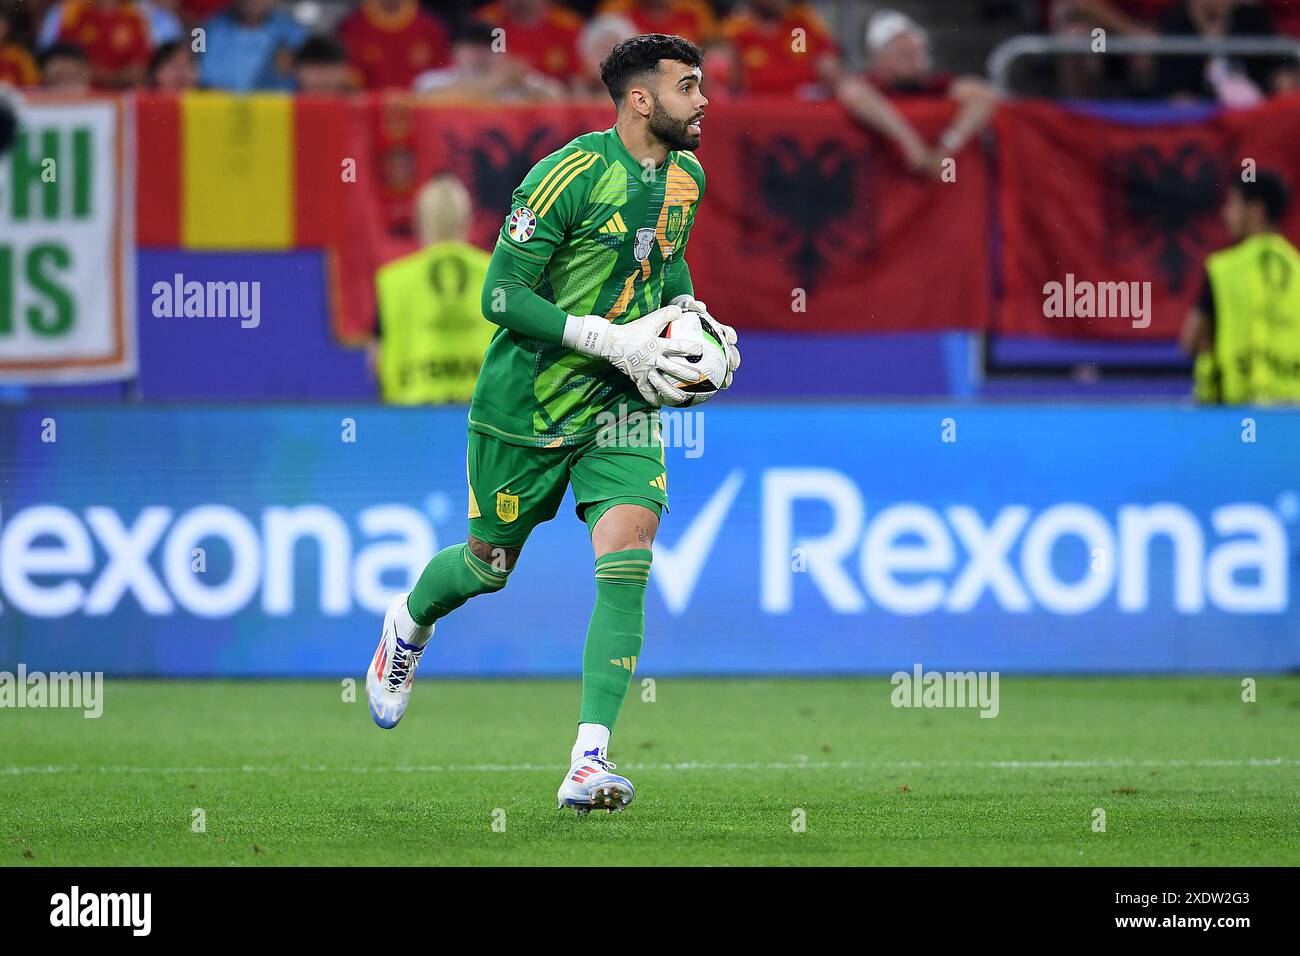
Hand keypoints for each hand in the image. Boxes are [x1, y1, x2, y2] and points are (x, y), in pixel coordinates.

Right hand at [565, 304, 695, 405]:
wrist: (610, 343)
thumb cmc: (631, 331)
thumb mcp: (649, 320)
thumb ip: (666, 314)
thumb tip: (681, 310)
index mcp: (657, 345)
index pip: (676, 346)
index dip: (689, 347)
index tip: (700, 350)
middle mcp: (653, 359)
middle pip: (672, 369)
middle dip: (686, 374)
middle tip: (698, 378)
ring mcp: (645, 371)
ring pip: (661, 384)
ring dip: (672, 392)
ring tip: (682, 398)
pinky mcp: (637, 378)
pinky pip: (646, 391)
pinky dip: (653, 398)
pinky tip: (660, 403)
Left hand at [670, 294, 740, 387]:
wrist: (675, 327)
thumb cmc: (682, 317)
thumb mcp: (686, 309)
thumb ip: (693, 307)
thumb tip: (700, 305)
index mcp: (716, 332)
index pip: (727, 333)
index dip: (730, 336)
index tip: (730, 339)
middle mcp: (718, 345)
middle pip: (730, 353)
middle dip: (733, 360)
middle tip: (732, 366)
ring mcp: (712, 357)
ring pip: (723, 368)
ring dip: (727, 376)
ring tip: (725, 384)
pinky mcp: (705, 368)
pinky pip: (707, 378)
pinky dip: (706, 385)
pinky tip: (701, 393)